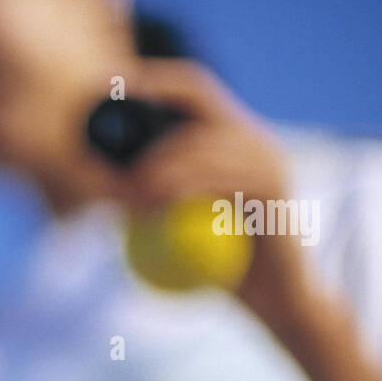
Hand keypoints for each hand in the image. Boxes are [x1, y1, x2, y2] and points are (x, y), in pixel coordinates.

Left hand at [110, 58, 317, 321]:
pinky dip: (185, 187)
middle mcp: (257, 141)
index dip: (156, 79)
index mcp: (236, 139)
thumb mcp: (182, 228)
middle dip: (151, 131)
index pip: (196, 89)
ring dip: (161, 164)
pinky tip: (155, 201)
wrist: (281, 301)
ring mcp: (270, 162)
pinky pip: (223, 179)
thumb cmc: (228, 269)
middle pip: (198, 111)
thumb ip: (153, 202)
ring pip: (206, 145)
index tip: (113, 88)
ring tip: (129, 190)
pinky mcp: (275, 190)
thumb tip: (101, 189)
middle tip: (114, 160)